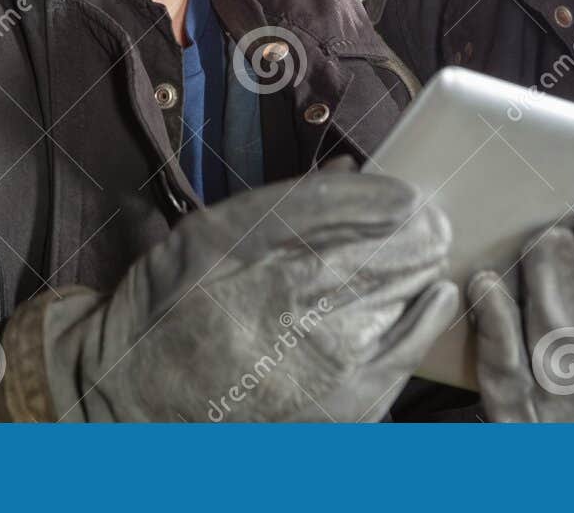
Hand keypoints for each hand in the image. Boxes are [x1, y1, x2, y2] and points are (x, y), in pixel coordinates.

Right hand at [41, 168, 456, 420]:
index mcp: (252, 245)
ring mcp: (322, 355)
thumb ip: (286, 201)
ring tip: (428, 256)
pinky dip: (428, 317)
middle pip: (391, 246)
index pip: (349, 204)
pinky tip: (437, 297)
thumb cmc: (170, 308)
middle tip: (434, 222)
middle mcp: (292, 297)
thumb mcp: (209, 231)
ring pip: (406, 291)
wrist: (137, 401)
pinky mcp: (341, 403)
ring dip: (419, 270)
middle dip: (419, 230)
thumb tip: (353, 170)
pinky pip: (409, 348)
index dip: (387, 193)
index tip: (407, 192)